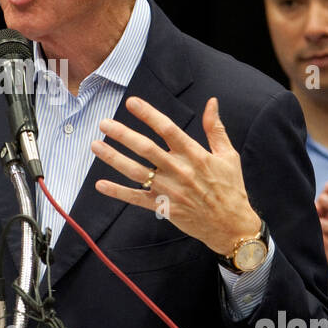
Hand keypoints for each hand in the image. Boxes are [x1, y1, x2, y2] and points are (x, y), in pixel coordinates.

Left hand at [91, 95, 260, 255]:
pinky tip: (100, 184)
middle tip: (104, 123)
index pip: (168, 129)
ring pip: (136, 172)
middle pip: (146, 149)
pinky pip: (136, 198)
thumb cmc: (230, 188)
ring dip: (114, 158)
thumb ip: (215, 128)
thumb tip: (212, 102)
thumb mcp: (228, 155)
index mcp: (195, 155)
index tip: (132, 103)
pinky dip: (118, 192)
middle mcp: (179, 171)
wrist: (231, 226)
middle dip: (123, 134)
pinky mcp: (163, 207)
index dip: (149, 115)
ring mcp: (169, 190)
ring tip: (96, 145)